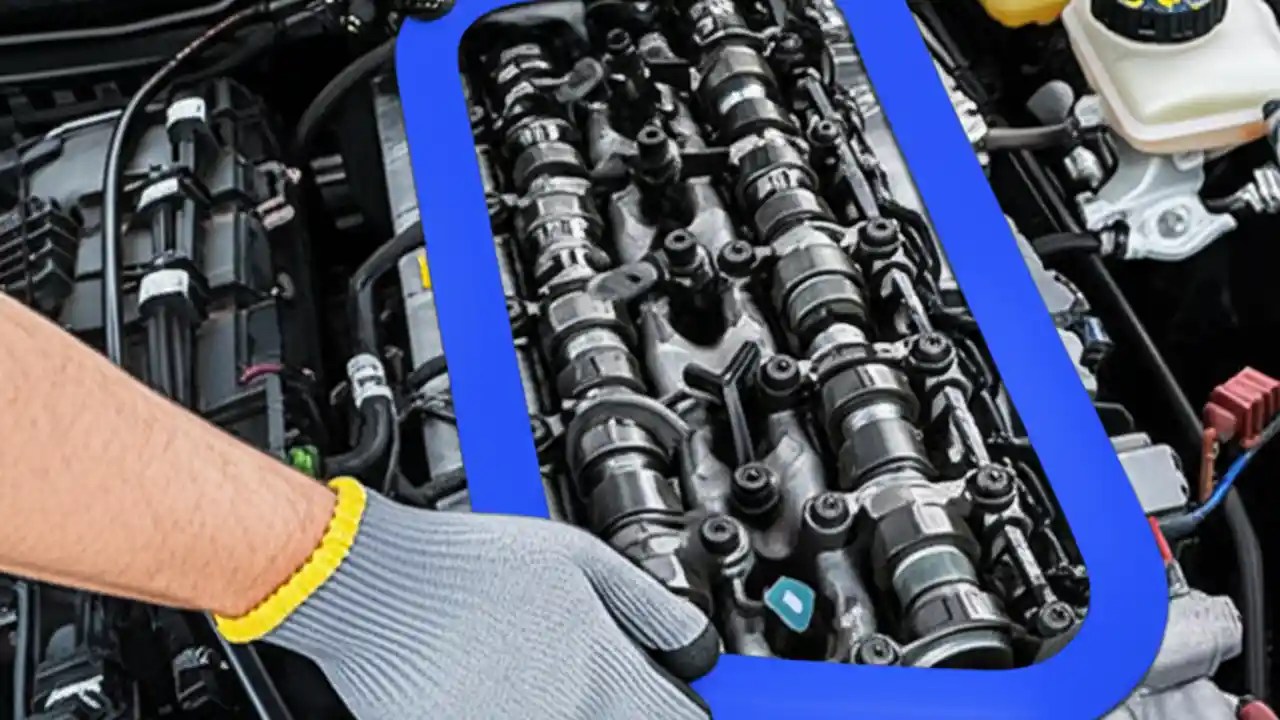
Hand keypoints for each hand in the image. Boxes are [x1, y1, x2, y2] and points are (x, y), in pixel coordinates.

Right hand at [256, 482, 719, 719]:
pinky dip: (514, 715)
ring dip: (568, 714)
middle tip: (590, 681)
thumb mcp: (578, 559)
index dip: (679, 708)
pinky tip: (498, 689)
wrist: (373, 584)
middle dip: (620, 711)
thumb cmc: (468, 564)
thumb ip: (649, 607)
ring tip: (533, 677)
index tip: (669, 697)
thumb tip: (698, 644)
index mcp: (601, 676)